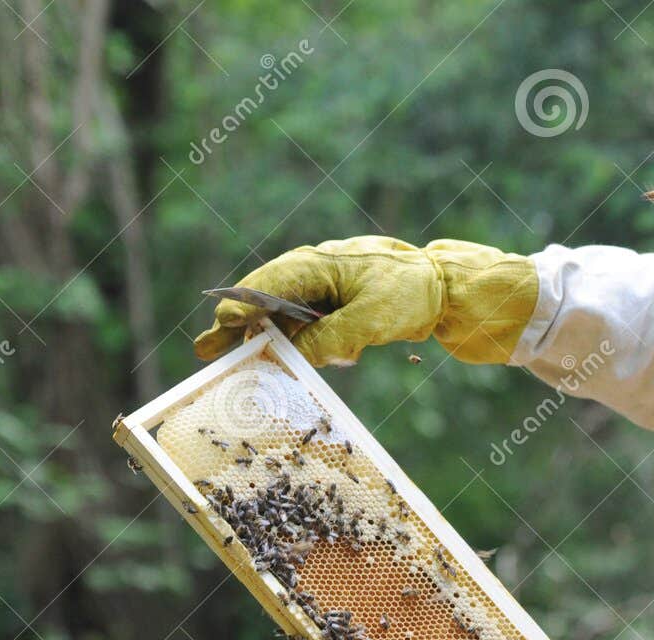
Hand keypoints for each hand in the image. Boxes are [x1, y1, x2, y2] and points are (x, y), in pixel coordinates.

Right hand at [192, 236, 537, 366]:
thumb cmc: (411, 292)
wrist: (449, 288)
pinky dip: (299, 343)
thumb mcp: (371, 319)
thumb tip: (298, 357)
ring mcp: (323, 290)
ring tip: (230, 358)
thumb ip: (332, 338)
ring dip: (265, 339)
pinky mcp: (336, 307)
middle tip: (205, 351)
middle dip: (237, 328)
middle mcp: (313, 273)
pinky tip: (290, 360)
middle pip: (264, 302)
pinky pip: (307, 326)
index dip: (239, 310)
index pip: (264, 286)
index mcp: (316, 265)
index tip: (221, 330)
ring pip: (283, 316)